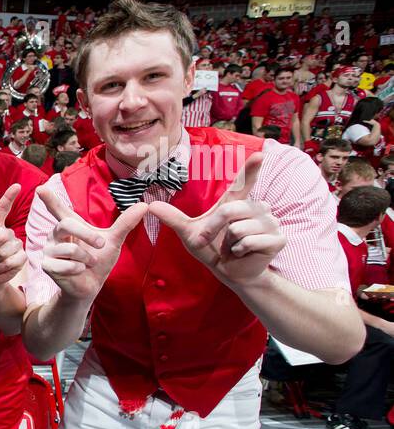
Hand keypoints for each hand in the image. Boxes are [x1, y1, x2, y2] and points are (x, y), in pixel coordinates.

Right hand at [37, 184, 147, 301]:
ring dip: (86, 258)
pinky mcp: (47, 265)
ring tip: (88, 263)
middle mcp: (55, 235)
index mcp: (69, 225)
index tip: (41, 189)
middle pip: (66, 225)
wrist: (90, 286)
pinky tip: (78, 271)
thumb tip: (145, 205)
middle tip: (101, 244)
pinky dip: (77, 269)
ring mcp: (49, 250)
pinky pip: (66, 265)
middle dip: (87, 235)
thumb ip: (125, 223)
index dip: (49, 199)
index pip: (58, 209)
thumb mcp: (114, 240)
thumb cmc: (99, 261)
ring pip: (69, 249)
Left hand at [147, 153, 282, 286]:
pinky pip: (251, 241)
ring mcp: (270, 222)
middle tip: (214, 241)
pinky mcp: (277, 238)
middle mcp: (257, 208)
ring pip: (239, 228)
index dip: (250, 169)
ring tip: (234, 247)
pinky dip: (241, 251)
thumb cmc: (213, 250)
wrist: (231, 273)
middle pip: (229, 210)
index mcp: (237, 203)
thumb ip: (173, 218)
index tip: (259, 154)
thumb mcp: (190, 234)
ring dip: (229, 243)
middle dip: (213, 229)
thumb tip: (151, 205)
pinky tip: (244, 253)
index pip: (243, 183)